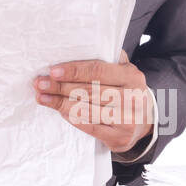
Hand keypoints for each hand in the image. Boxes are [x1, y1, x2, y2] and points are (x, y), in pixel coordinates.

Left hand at [32, 50, 152, 153]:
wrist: (145, 122)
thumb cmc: (126, 91)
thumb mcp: (124, 72)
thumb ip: (107, 59)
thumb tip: (76, 47)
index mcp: (131, 76)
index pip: (98, 71)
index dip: (73, 71)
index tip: (52, 71)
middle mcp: (132, 98)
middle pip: (89, 91)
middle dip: (60, 87)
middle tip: (40, 83)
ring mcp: (127, 120)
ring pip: (86, 109)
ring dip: (60, 103)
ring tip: (42, 97)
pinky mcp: (119, 137)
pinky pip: (89, 127)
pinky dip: (72, 117)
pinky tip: (59, 110)